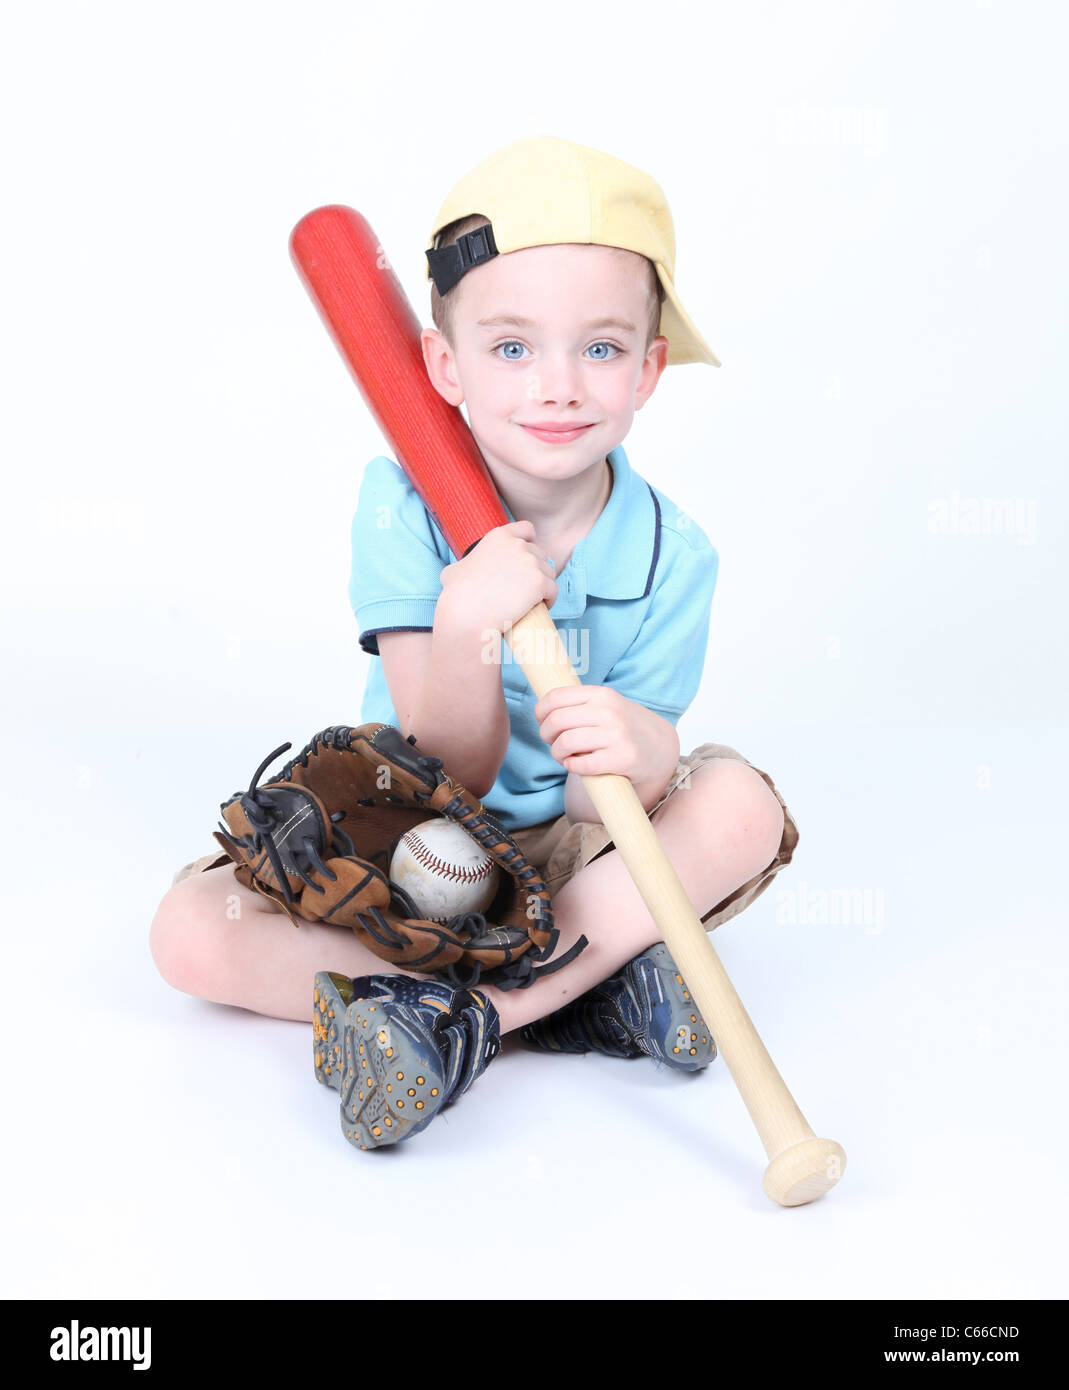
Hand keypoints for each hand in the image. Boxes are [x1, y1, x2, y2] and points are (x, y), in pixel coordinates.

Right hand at [437, 520, 556, 637]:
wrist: (468, 614)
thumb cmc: (457, 596)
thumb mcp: (454, 569)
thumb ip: (464, 564)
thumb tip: (460, 570)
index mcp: (499, 536)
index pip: (527, 530)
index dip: (530, 544)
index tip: (525, 561)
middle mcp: (517, 545)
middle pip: (540, 554)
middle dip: (535, 570)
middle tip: (525, 589)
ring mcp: (531, 562)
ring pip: (549, 572)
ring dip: (544, 585)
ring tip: (532, 601)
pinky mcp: (540, 582)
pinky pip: (554, 590)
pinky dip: (550, 599)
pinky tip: (541, 607)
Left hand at [533, 685, 679, 788]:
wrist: (657, 748)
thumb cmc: (622, 727)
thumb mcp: (606, 705)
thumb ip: (579, 703)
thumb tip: (542, 709)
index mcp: (602, 694)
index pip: (555, 697)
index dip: (541, 712)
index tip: (543, 722)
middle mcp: (609, 711)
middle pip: (556, 721)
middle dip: (546, 735)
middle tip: (553, 742)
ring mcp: (617, 735)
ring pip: (566, 743)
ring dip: (557, 753)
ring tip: (564, 756)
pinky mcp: (622, 759)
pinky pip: (582, 764)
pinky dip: (572, 767)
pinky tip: (576, 765)